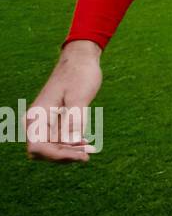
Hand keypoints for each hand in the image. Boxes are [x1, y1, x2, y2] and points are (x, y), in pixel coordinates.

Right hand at [27, 40, 102, 161]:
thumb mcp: (80, 96)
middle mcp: (37, 120)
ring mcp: (45, 121)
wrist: (80, 59)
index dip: (57, 156)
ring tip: (90, 150)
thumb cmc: (80, 74)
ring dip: (69, 151)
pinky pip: (58, 138)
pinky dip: (70, 143)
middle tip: (88, 154)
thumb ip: (75, 119)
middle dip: (64, 156)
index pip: (37, 148)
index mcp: (38, 115)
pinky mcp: (54, 119)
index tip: (80, 156)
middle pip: (43, 151)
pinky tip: (86, 142)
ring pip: (51, 146)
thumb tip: (71, 141)